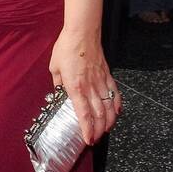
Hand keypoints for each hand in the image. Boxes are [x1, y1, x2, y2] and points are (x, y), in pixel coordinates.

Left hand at [48, 29, 121, 145]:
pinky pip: (115, 92)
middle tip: (96, 138)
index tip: (88, 139)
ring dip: (109, 120)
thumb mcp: (54, 67)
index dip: (87, 128)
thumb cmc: (67, 47)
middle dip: (99, 129)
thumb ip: (58, 83)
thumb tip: (59, 93)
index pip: (83, 113)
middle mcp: (90, 86)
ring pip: (109, 106)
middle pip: (99, 113)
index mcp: (75, 86)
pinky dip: (117, 104)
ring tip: (106, 130)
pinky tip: (117, 112)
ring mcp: (101, 80)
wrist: (83, 32)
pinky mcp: (107, 74)